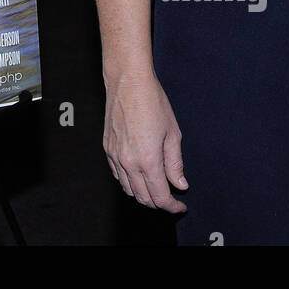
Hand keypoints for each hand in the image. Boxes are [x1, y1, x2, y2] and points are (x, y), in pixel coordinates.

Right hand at [103, 71, 187, 212]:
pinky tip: (139, 175)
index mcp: (148, 160)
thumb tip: (180, 184)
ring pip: (128, 189)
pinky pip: (117, 174)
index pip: (160, 197)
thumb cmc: (153, 102)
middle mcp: (128, 162)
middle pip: (143, 197)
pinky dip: (128, 181)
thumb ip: (175, 163)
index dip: (172, 206)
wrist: (128, 81)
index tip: (180, 206)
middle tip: (171, 198)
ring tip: (156, 188)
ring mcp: (115, 155)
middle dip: (158, 202)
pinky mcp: (107, 147)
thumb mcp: (173, 133)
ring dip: (143, 194)